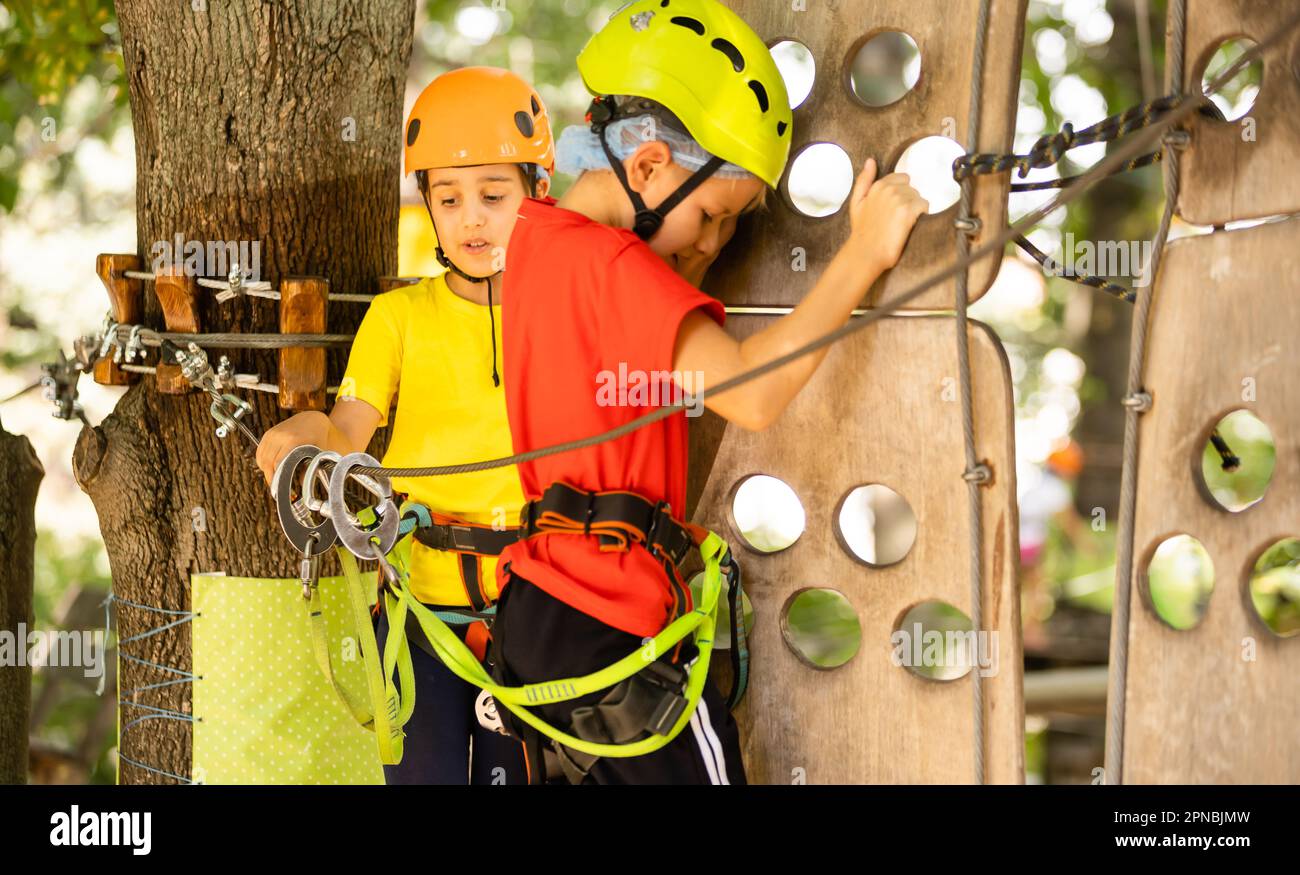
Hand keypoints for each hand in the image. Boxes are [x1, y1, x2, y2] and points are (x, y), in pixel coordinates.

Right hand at [255, 410, 330, 486]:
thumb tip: (301, 483)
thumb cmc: (317, 435)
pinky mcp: (268, 433)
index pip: (278, 463)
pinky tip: (268, 468)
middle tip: (275, 487)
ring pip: (261, 457)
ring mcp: (272, 433)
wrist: (312, 419)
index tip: (279, 488)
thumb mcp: (318, 451)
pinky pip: (260, 451)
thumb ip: (309, 467)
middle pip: (267, 462)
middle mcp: (280, 435)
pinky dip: (261, 461)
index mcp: (293, 440)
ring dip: (265, 470)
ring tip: (273, 478)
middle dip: (270, 477)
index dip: (277, 478)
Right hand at [844, 157, 929, 274]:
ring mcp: (899, 199)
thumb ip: (864, 180)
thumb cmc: (862, 231)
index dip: (900, 194)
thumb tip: (870, 161)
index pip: (901, 179)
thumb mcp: (856, 203)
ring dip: (914, 210)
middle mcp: (889, 189)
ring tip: (901, 224)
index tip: (893, 208)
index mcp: (878, 185)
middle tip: (896, 219)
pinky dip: (920, 216)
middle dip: (907, 202)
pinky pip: (924, 206)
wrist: (866, 253)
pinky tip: (909, 226)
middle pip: (912, 189)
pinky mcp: (908, 211)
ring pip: (918, 197)